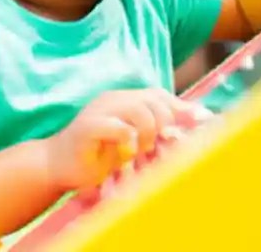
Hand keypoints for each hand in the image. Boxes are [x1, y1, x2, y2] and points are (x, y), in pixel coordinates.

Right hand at [46, 89, 197, 190]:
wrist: (56, 165)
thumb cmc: (96, 156)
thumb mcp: (130, 144)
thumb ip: (153, 135)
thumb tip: (185, 136)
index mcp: (123, 100)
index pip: (158, 95)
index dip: (182, 108)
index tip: (204, 122)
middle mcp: (112, 100)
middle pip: (152, 99)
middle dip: (164, 123)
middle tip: (160, 144)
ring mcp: (98, 111)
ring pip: (137, 109)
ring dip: (147, 132)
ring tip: (140, 150)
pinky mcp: (87, 127)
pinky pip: (117, 127)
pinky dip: (128, 141)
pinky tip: (126, 153)